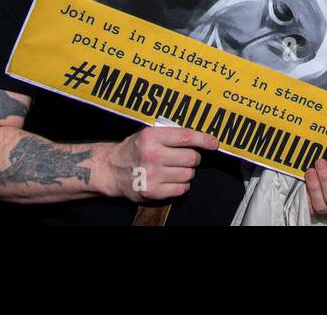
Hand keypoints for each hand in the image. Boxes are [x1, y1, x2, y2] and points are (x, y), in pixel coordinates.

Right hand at [101, 126, 217, 202]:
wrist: (112, 170)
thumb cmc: (134, 150)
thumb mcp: (148, 134)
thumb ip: (170, 134)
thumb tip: (198, 138)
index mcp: (152, 137)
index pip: (186, 137)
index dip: (204, 140)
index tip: (214, 143)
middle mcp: (152, 155)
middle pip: (191, 158)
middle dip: (194, 158)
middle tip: (187, 157)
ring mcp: (152, 175)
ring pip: (188, 174)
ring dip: (187, 172)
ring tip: (176, 168)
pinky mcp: (153, 192)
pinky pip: (181, 189)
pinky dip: (181, 185)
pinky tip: (172, 179)